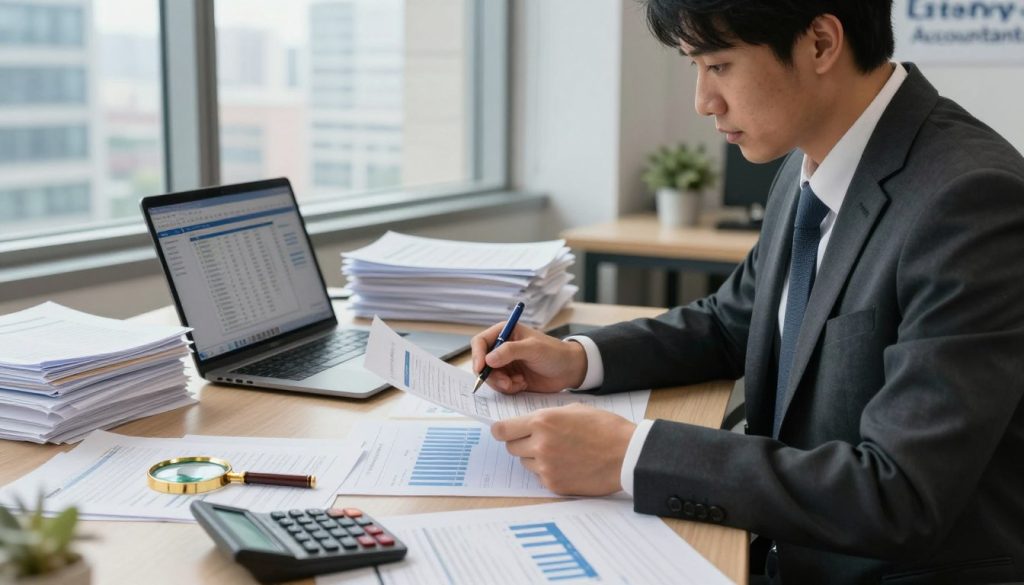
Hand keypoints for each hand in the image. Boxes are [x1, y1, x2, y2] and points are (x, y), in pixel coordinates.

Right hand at [470, 322, 587, 393]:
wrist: (569, 370)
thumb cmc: (554, 353)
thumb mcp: (533, 348)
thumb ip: (510, 351)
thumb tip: (488, 359)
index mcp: (505, 333)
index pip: (480, 342)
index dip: (477, 355)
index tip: (481, 368)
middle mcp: (501, 348)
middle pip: (481, 363)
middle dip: (491, 375)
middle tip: (506, 383)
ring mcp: (505, 364)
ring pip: (490, 377)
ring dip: (501, 384)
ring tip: (519, 383)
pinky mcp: (510, 378)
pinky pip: (499, 387)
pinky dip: (509, 388)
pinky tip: (523, 384)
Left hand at [491, 403, 635, 495]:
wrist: (627, 454)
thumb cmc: (604, 428)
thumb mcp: (573, 410)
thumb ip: (546, 417)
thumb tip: (526, 424)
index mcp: (542, 422)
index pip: (502, 430)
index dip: (500, 431)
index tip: (502, 432)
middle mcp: (540, 445)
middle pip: (511, 447)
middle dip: (521, 443)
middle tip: (540, 440)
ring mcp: (546, 467)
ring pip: (525, 463)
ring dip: (535, 457)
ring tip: (560, 452)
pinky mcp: (554, 484)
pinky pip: (540, 476)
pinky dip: (548, 471)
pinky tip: (567, 464)